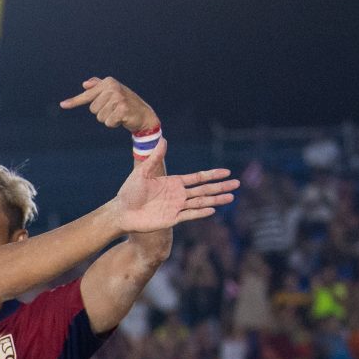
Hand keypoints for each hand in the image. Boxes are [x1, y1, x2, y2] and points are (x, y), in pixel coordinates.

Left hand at [60, 76, 156, 134]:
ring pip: (99, 117)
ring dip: (108, 118)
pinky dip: (114, 124)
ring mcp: (118, 98)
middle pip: (93, 109)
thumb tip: (84, 84)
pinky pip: (108, 122)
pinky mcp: (122, 109)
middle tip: (115, 109)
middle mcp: (112, 88)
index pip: (87, 95)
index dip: (74, 101)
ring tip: (119, 113)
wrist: (144, 115)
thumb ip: (99, 86)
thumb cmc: (126, 103)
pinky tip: (123, 119)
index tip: (62, 105)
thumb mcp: (113, 92)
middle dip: (102, 112)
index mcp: (108, 82)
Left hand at [113, 144, 238, 233]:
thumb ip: (155, 157)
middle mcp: (178, 195)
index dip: (212, 174)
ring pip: (201, 202)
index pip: (198, 178)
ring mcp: (176, 207)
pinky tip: (212, 209)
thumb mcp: (142, 172)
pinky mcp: (171, 219)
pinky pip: (189, 215)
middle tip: (237, 184)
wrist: (122, 211)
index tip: (227, 172)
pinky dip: (200, 212)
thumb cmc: (129, 191)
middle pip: (204, 190)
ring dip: (216, 200)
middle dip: (220, 187)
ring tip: (231, 197)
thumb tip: (163, 139)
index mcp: (173, 182)